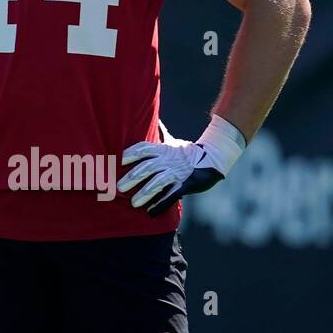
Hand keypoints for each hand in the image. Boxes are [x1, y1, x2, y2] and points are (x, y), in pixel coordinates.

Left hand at [119, 116, 245, 216]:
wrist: (213, 157)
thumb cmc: (188, 152)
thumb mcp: (172, 141)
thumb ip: (160, 134)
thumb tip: (154, 121)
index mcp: (163, 150)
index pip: (143, 149)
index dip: (130, 154)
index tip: (118, 161)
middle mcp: (167, 160)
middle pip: (147, 167)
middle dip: (133, 177)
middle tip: (119, 187)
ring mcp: (176, 172)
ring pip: (158, 182)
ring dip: (145, 192)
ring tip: (134, 203)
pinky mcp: (185, 184)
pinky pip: (172, 194)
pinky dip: (161, 203)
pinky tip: (151, 211)